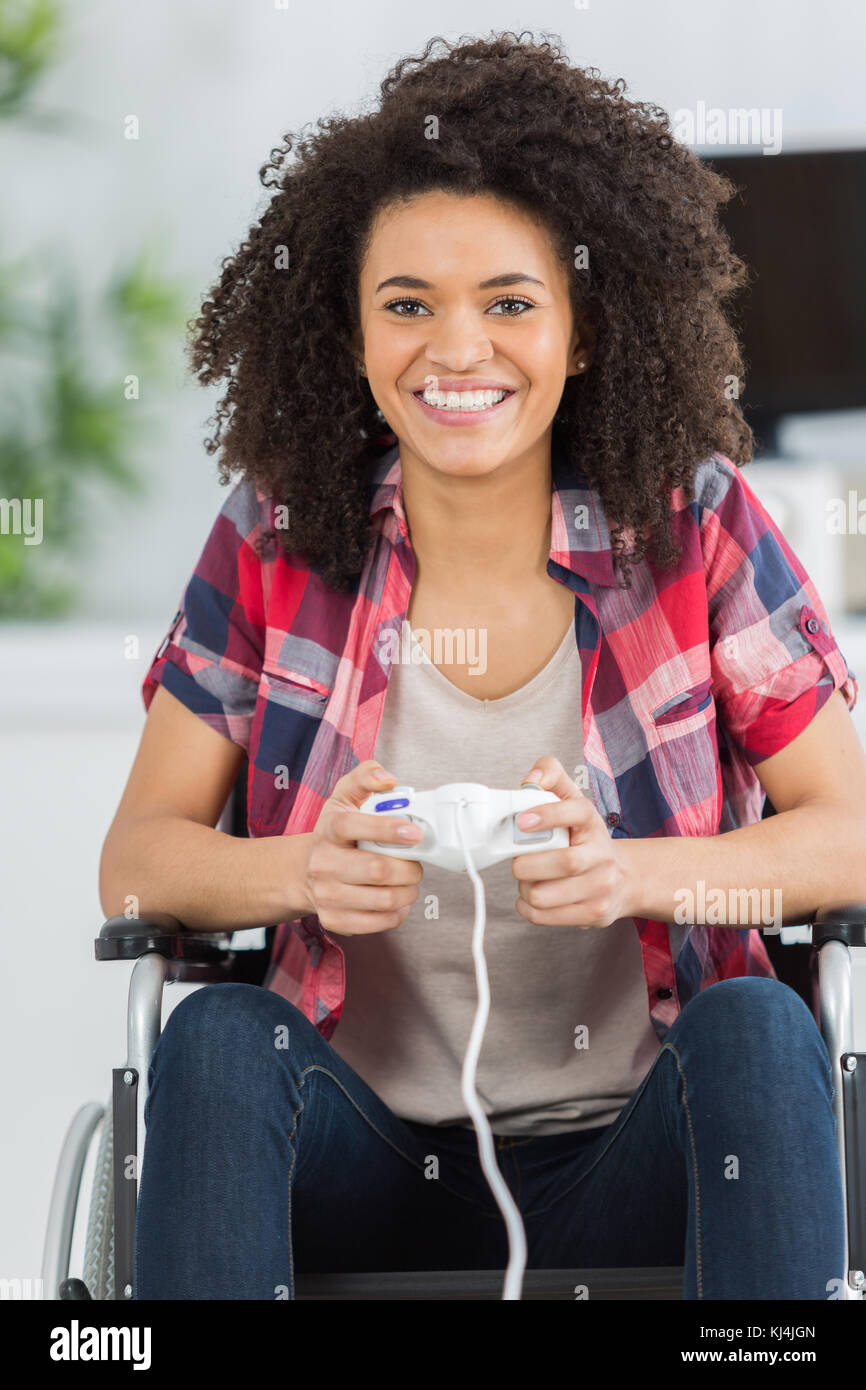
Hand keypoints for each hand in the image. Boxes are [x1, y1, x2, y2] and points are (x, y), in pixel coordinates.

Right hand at [302, 761, 423, 935]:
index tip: (415, 832)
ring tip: (409, 881)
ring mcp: (327, 895)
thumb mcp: (345, 796)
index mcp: (329, 829)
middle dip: (409, 867)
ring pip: (384, 899)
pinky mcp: (334, 920)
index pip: (354, 827)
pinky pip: (380, 922)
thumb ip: (366, 777)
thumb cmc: (336, 832)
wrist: (307, 870)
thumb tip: (388, 779)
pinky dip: (398, 912)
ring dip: (409, 890)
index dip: (387, 829)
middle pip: (377, 870)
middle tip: (416, 861)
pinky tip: (398, 899)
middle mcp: (324, 864)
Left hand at [511, 756, 632, 927]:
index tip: (522, 821)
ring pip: (544, 895)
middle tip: (520, 860)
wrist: (625, 879)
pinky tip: (531, 897)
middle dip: (525, 864)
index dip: (548, 815)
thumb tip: (531, 779)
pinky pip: (544, 916)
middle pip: (561, 863)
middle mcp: (602, 855)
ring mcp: (600, 888)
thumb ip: (551, 776)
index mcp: (592, 823)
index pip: (576, 811)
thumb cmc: (586, 839)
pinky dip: (526, 907)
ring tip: (529, 880)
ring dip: (524, 888)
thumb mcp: (573, 801)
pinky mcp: (593, 914)